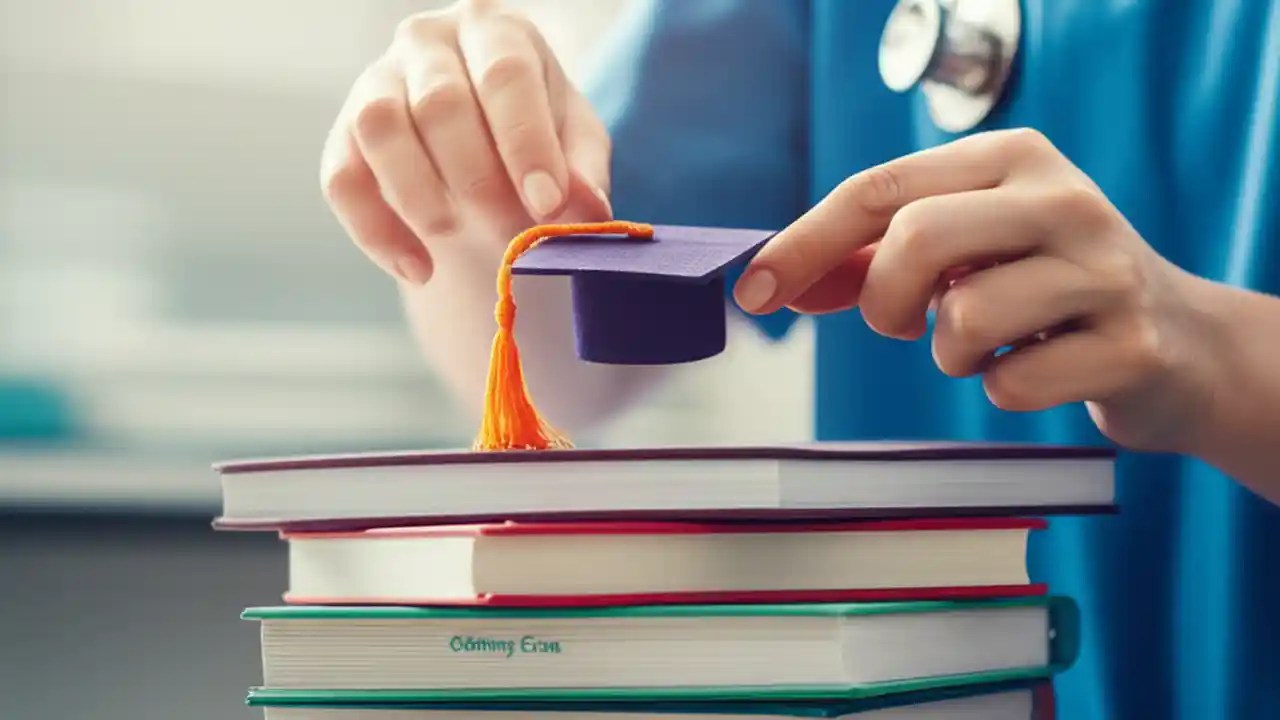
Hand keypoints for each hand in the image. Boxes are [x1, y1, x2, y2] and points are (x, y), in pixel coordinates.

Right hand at [319, 0, 611, 284]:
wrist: (481, 151)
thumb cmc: (535, 135)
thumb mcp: (574, 145)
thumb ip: (583, 172)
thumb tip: (588, 210)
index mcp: (495, 29)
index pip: (505, 75)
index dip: (526, 143)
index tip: (546, 205)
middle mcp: (428, 40)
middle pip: (441, 104)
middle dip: (478, 181)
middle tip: (511, 236)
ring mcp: (377, 81)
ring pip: (379, 128)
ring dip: (419, 197)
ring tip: (457, 244)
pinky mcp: (343, 133)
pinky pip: (342, 179)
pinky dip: (376, 231)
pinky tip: (418, 268)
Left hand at [734, 128, 1218, 452]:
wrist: (1180, 341)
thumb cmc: (1047, 288)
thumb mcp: (967, 249)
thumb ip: (872, 258)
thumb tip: (778, 282)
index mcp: (1010, 158)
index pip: (879, 189)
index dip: (802, 244)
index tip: (751, 293)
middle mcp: (1061, 197)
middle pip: (914, 238)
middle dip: (882, 300)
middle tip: (903, 323)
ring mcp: (1103, 268)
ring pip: (962, 317)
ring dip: (949, 351)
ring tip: (989, 341)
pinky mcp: (1130, 343)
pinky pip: (1010, 384)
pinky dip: (1001, 389)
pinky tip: (1039, 366)